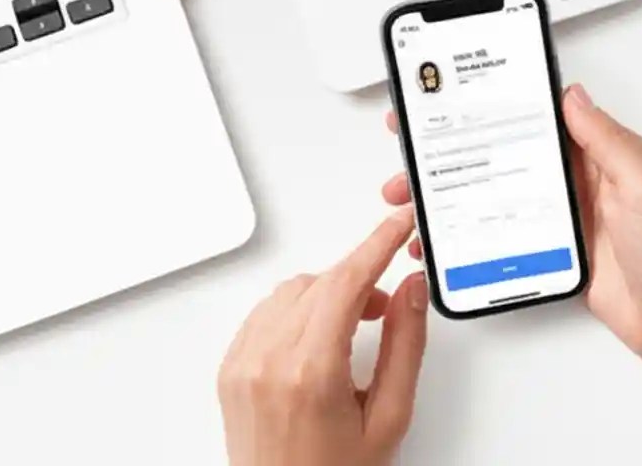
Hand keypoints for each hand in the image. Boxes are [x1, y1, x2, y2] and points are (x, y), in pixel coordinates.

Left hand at [219, 209, 427, 465]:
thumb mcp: (389, 416)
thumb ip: (404, 345)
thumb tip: (411, 291)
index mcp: (312, 372)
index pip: (347, 282)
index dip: (377, 245)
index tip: (397, 226)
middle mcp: (269, 361)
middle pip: (321, 282)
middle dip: (360, 277)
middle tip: (388, 302)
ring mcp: (243, 364)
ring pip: (291, 291)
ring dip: (328, 293)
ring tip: (354, 326)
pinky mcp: (230, 369)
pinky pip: (266, 312)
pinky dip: (298, 310)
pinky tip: (320, 336)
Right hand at [382, 84, 641, 363]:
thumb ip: (609, 141)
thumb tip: (572, 97)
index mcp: (598, 154)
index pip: (540, 114)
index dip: (496, 101)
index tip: (455, 92)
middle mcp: (575, 179)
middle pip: (502, 151)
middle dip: (453, 145)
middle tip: (411, 140)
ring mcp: (559, 216)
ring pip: (492, 191)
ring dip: (449, 190)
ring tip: (409, 193)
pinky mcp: (549, 250)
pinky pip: (500, 232)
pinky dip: (465, 232)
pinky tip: (441, 236)